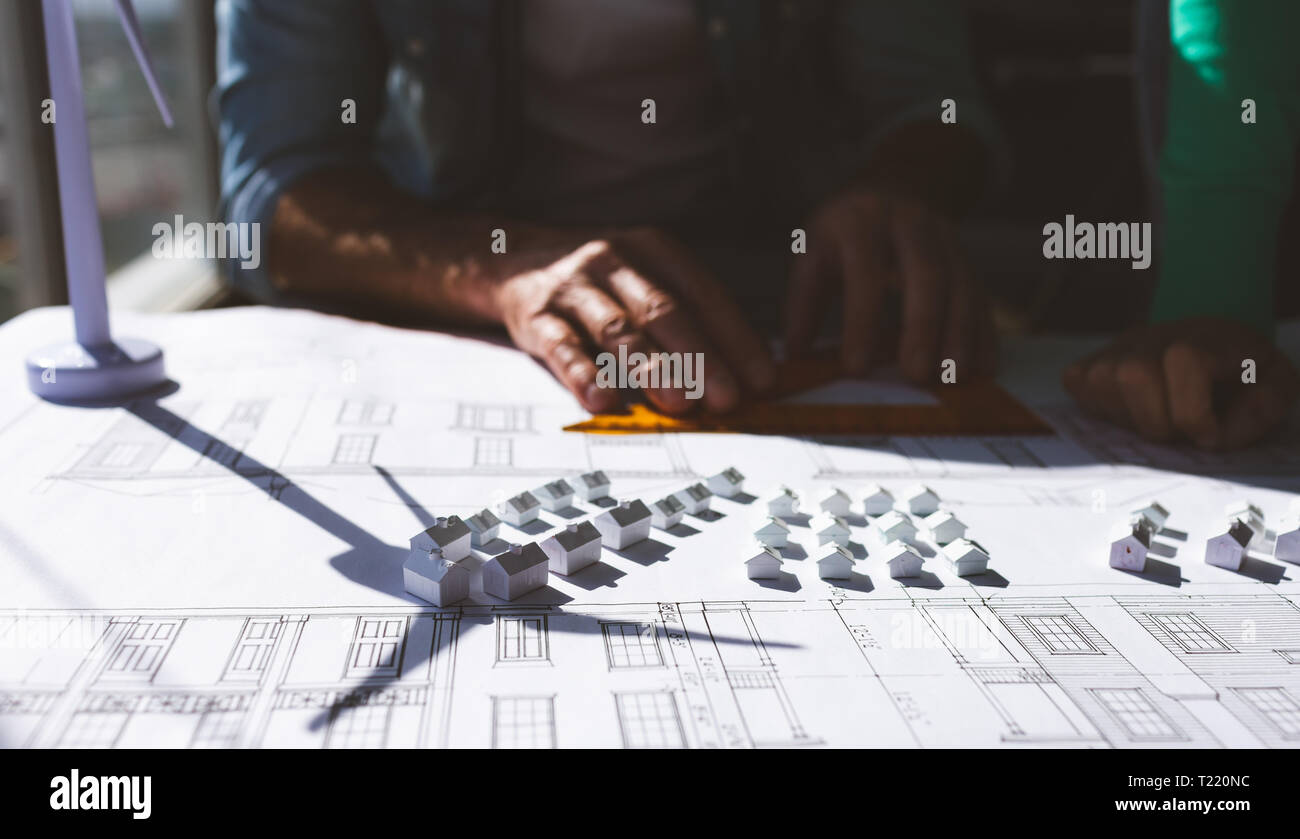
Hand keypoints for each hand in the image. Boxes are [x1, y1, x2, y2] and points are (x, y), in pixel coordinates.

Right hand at [493, 227, 774, 414]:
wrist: (509, 258)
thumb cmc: (598, 280)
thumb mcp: (643, 275)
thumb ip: (687, 315)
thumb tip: (742, 373)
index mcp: (654, 250)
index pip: (705, 296)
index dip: (736, 339)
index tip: (762, 380)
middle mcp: (615, 261)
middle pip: (664, 311)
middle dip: (701, 358)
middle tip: (726, 399)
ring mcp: (573, 287)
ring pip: (617, 329)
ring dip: (651, 367)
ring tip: (680, 403)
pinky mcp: (535, 316)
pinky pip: (561, 347)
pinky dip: (583, 374)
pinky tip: (603, 400)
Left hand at [784, 188, 995, 382]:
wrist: (899, 184)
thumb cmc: (847, 230)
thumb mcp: (815, 249)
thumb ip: (803, 301)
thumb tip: (794, 354)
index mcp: (864, 221)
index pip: (865, 271)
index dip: (861, 320)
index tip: (855, 368)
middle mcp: (912, 224)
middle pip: (927, 274)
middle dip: (923, 327)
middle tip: (915, 375)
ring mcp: (947, 240)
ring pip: (962, 286)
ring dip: (961, 335)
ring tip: (953, 379)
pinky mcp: (969, 260)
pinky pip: (981, 296)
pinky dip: (984, 334)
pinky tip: (983, 369)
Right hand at [1063, 318, 1299, 449]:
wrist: (1216, 350)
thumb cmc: (1245, 376)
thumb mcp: (1276, 387)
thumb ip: (1265, 407)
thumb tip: (1217, 432)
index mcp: (1208, 336)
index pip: (1183, 361)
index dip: (1192, 413)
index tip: (1208, 437)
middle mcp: (1156, 334)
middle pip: (1131, 373)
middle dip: (1155, 421)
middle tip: (1177, 432)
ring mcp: (1119, 346)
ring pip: (1098, 380)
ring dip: (1127, 416)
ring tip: (1155, 419)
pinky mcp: (1093, 359)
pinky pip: (1076, 382)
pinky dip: (1098, 406)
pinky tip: (1129, 411)